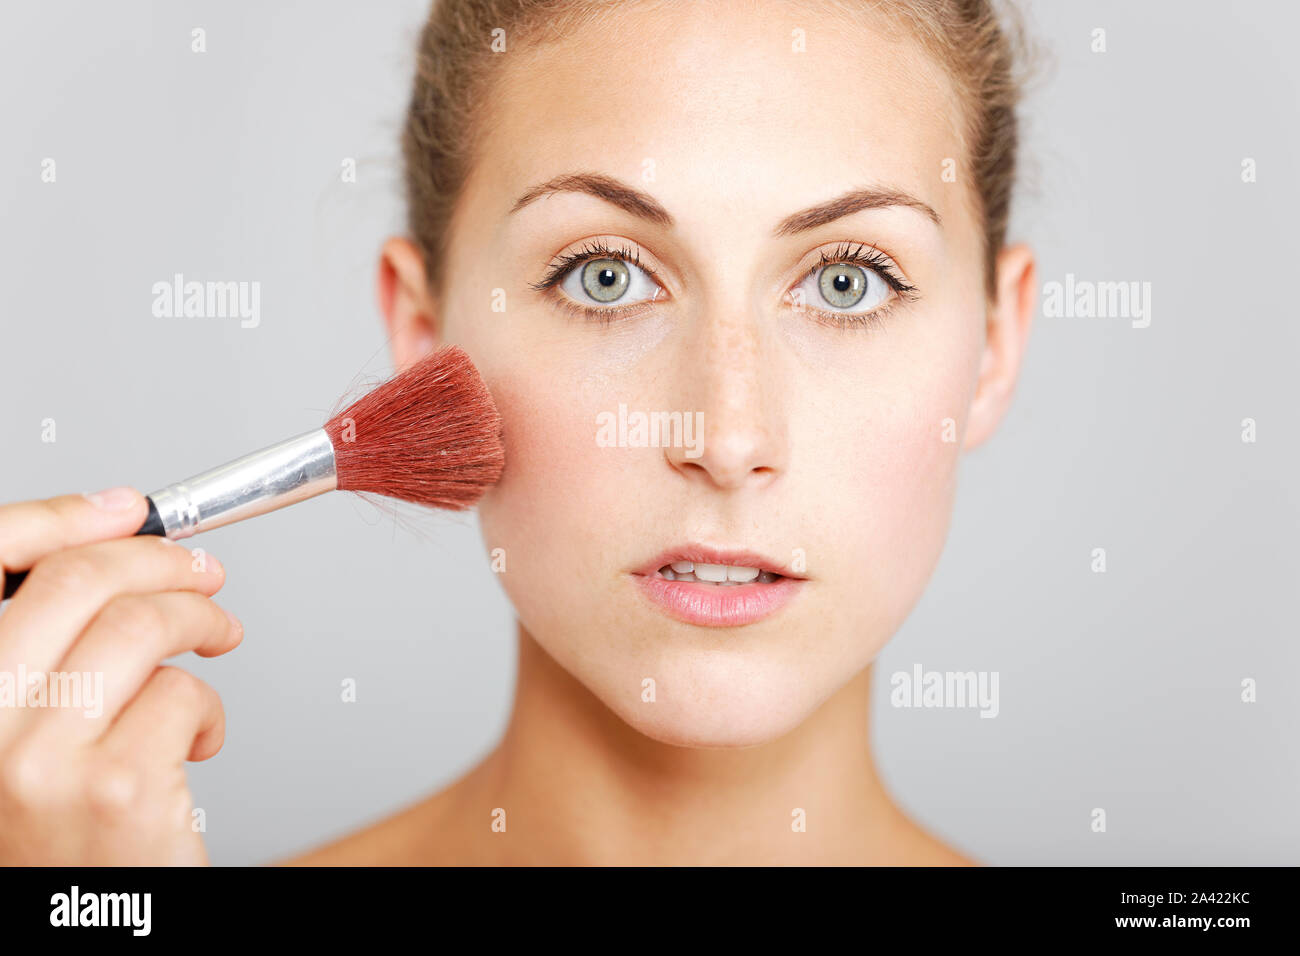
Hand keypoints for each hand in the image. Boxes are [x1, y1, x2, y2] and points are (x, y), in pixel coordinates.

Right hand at [0, 487, 239, 863]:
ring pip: (141, 626)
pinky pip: (182, 694)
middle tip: (203, 574)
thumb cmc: (60, 836)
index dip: (61, 520)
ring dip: (199, 621)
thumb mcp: (22, 736)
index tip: (127, 512)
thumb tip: (109, 542)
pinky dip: (209, 707)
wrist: (87, 933)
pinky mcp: (116, 789)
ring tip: (216, 641)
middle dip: (159, 560)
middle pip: (76, 582)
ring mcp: (39, 760)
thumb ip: (46, 652)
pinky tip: (199, 741)